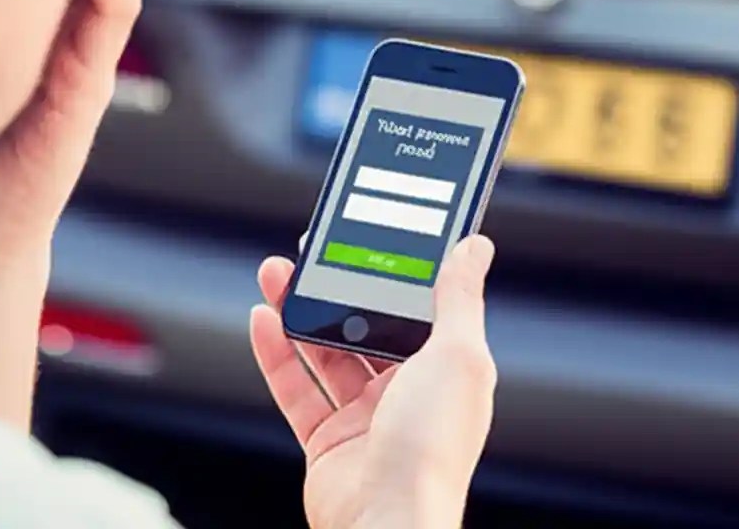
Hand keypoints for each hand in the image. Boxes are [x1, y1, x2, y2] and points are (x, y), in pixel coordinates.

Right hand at [250, 236, 497, 528]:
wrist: (387, 525)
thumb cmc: (432, 448)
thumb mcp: (459, 354)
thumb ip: (460, 297)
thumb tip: (476, 245)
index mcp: (447, 371)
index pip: (420, 309)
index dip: (393, 273)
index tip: (370, 238)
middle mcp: (409, 393)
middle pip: (366, 326)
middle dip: (337, 288)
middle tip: (312, 252)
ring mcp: (366, 419)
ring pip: (326, 352)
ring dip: (299, 311)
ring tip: (275, 274)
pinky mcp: (328, 442)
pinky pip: (297, 389)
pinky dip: (277, 354)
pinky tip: (262, 320)